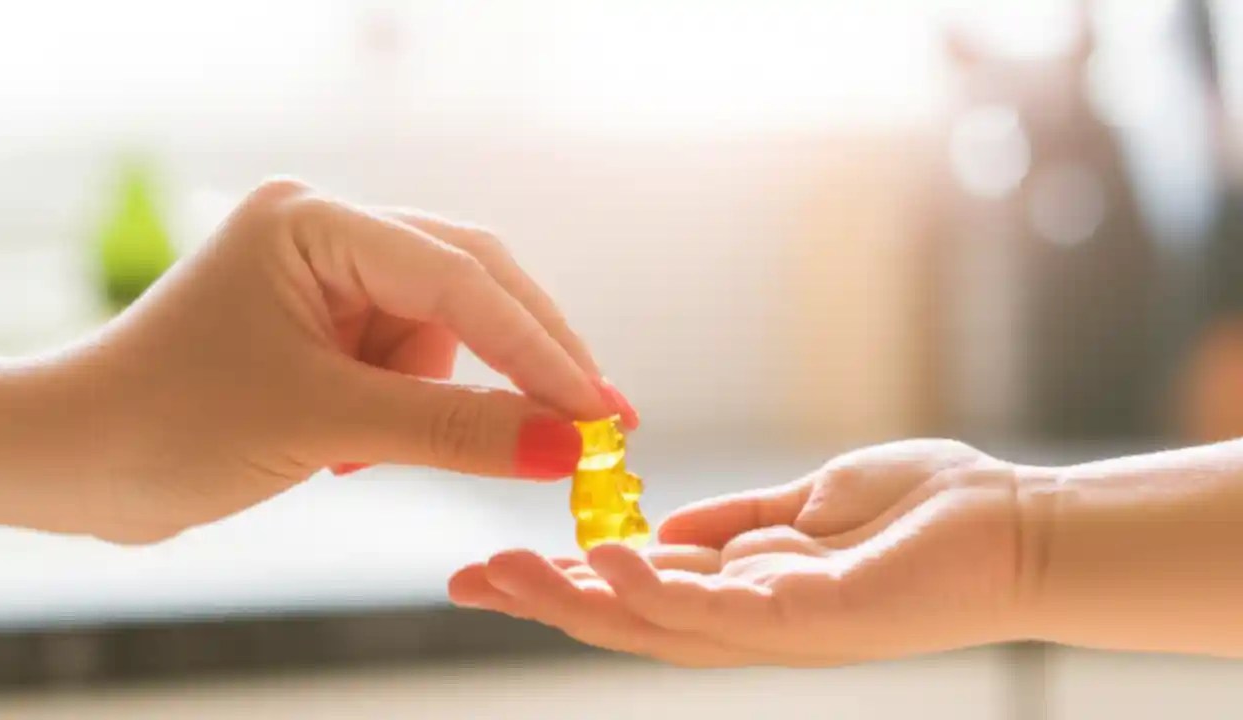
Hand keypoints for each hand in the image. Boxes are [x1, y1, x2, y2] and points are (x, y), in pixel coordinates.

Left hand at [0, 179, 636, 542]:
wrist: (71, 463)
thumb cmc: (168, 426)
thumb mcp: (326, 425)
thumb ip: (456, 430)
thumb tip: (569, 445)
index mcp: (316, 222)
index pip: (459, 279)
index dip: (540, 349)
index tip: (602, 412)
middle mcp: (328, 231)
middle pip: (470, 283)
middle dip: (526, 358)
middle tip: (596, 422)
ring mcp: (328, 275)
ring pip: (445, 331)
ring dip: (442, 396)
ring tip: (363, 451)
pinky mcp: (327, 321)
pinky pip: (411, 360)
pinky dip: (410, 408)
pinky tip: (349, 450)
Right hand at [449, 439, 1039, 666]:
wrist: (1015, 528)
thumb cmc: (918, 513)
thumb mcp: (801, 508)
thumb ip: (734, 524)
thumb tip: (660, 528)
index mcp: (743, 591)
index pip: (636, 594)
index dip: (562, 585)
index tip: (491, 565)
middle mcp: (752, 620)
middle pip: (631, 622)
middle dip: (547, 604)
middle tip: (467, 582)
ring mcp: (784, 626)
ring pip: (662, 626)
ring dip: (581, 603)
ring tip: (510, 574)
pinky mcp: (822, 616)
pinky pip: (727, 610)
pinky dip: (662, 590)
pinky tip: (609, 562)